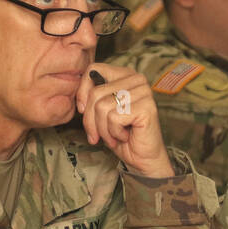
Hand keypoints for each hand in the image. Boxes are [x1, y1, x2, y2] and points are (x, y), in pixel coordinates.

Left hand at [75, 63, 174, 177]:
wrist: (142, 158)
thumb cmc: (121, 135)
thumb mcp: (101, 112)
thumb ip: (92, 98)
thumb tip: (80, 100)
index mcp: (126, 75)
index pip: (94, 70)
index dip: (83, 92)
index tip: (82, 111)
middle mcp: (137, 79)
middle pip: (95, 93)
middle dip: (91, 119)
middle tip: (97, 135)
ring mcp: (144, 92)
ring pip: (102, 107)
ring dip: (103, 129)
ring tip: (113, 136)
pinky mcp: (146, 107)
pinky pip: (114, 118)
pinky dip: (114, 133)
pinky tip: (125, 136)